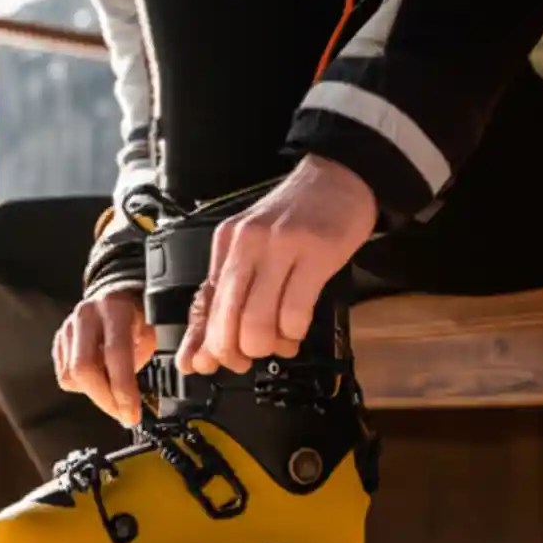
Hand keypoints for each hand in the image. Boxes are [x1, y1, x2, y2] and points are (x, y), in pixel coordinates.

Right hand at [53, 288, 155, 425]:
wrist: (110, 297)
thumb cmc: (133, 318)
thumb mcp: (148, 332)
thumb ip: (140, 359)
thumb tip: (129, 397)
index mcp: (114, 309)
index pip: (115, 354)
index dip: (123, 389)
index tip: (132, 414)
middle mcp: (86, 316)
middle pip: (84, 369)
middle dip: (104, 399)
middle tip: (122, 414)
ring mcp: (68, 328)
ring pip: (72, 376)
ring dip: (95, 394)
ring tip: (113, 394)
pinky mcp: (58, 341)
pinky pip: (65, 375)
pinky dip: (83, 386)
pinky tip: (99, 379)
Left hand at [176, 154, 376, 374]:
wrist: (340, 177)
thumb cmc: (298, 217)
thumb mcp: (255, 244)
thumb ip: (234, 287)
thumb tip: (211, 339)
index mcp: (227, 243)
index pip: (204, 302)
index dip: (203, 342)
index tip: (205, 364)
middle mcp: (247, 243)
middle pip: (226, 315)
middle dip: (234, 350)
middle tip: (248, 358)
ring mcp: (281, 247)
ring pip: (257, 319)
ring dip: (266, 345)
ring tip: (279, 343)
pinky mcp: (315, 253)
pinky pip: (294, 310)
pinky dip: (293, 331)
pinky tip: (296, 329)